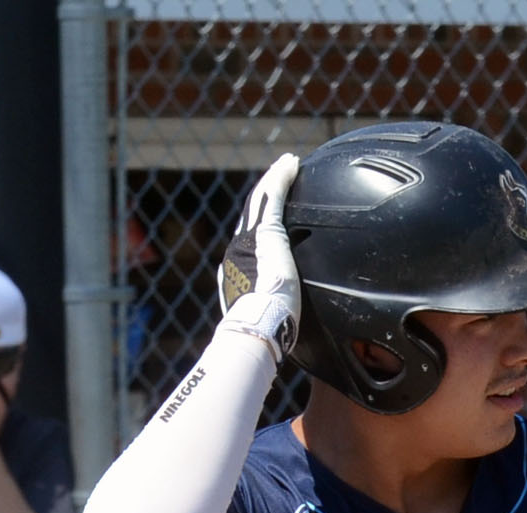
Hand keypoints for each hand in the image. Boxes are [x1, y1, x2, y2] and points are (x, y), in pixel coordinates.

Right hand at [218, 153, 301, 356]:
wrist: (257, 328)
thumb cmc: (264, 333)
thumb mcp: (265, 319)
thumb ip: (269, 315)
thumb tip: (277, 329)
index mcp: (237, 270)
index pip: (248, 240)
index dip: (258, 224)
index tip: (268, 216)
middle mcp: (238, 250)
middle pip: (251, 215)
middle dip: (264, 195)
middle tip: (277, 179)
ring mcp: (250, 240)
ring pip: (260, 201)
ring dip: (272, 181)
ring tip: (285, 166)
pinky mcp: (266, 233)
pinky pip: (273, 197)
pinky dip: (280, 179)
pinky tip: (290, 165)